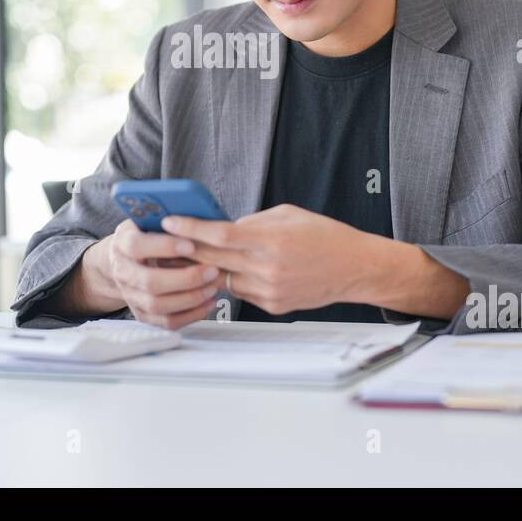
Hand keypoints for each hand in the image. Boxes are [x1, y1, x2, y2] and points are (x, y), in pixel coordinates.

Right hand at [84, 219, 222, 328]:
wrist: (124, 260)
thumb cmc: (145, 234)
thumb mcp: (149, 219)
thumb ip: (167, 219)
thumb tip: (198, 217)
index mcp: (122, 243)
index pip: (137, 246)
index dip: (164, 247)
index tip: (191, 244)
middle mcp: (122, 272)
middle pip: (150, 282)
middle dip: (185, 278)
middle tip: (212, 270)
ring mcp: (130, 295)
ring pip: (158, 305)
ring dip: (190, 298)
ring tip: (213, 286)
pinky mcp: (142, 313)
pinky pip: (166, 322)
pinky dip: (190, 315)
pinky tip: (208, 302)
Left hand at [160, 204, 367, 315]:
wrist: (354, 268)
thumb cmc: (324, 235)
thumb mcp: (287, 215)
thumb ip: (252, 222)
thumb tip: (223, 228)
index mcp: (270, 240)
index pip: (219, 235)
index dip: (190, 228)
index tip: (170, 222)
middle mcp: (267, 268)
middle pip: (214, 259)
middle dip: (188, 249)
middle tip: (168, 241)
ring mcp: (269, 290)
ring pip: (224, 278)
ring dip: (210, 267)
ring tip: (196, 256)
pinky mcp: (272, 306)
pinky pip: (242, 292)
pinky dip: (236, 280)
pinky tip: (238, 270)